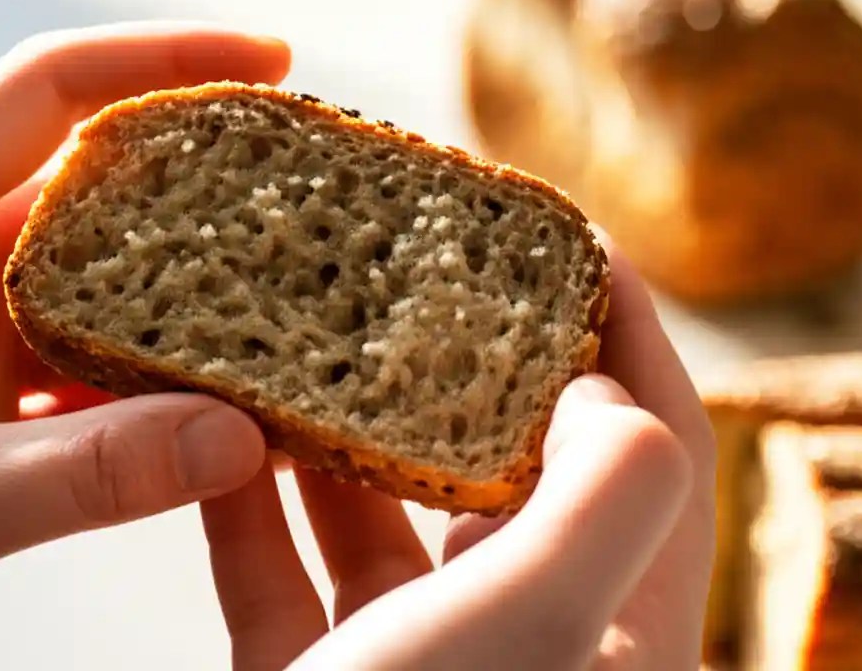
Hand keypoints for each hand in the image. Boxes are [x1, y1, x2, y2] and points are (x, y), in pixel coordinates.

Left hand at [0, 23, 290, 668]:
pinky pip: (100, 370)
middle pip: (94, 179)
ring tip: (287, 301)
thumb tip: (232, 434)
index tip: (263, 65)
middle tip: (307, 192)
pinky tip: (218, 409)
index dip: (156, 61)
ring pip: (106, 283)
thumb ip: (77, 475)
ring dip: (192, 290)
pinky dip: (162, 382)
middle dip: (202, 176)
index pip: (41, 97)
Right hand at [202, 246, 715, 669]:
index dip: (627, 333)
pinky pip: (277, 575)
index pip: (652, 455)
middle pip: (508, 472)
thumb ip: (602, 494)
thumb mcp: (532, 627)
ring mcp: (410, 665)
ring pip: (380, 522)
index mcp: (612, 636)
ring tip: (301, 334)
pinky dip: (246, 507)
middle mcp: (518, 643)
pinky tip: (209, 434)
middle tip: (415, 268)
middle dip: (462, 365)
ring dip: (338, 429)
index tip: (570, 233)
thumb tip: (590, 377)